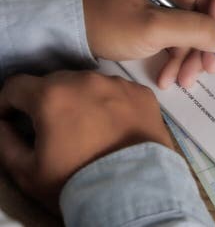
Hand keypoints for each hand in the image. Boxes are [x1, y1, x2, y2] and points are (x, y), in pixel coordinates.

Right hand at [0, 71, 171, 211]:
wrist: (132, 190)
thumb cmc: (75, 180)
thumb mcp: (27, 170)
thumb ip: (5, 141)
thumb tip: (2, 124)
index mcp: (52, 95)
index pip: (16, 86)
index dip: (6, 103)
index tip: (9, 119)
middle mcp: (86, 81)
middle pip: (55, 82)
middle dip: (45, 101)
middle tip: (50, 127)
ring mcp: (118, 84)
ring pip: (89, 84)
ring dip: (80, 99)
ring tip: (84, 127)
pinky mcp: (143, 94)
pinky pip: (118, 92)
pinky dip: (110, 104)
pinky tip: (111, 126)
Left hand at [82, 0, 214, 88]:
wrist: (68, 29)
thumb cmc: (105, 20)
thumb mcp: (152, 28)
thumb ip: (194, 30)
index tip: (213, 36)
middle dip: (211, 40)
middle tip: (207, 68)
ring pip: (202, 24)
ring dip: (196, 54)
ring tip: (185, 79)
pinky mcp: (163, 12)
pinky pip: (185, 32)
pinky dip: (181, 55)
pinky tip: (171, 75)